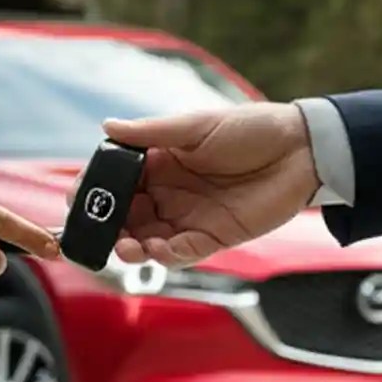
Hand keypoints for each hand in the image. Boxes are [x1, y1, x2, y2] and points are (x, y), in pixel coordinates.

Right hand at [74, 102, 319, 266]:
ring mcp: (189, 218)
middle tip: (97, 230)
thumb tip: (106, 127)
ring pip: (148, 240)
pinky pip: (181, 253)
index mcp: (161, 163)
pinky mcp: (213, 238)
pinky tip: (154, 250)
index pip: (118, 183)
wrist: (301, 150)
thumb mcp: (195, 126)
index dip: (96, 192)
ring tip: (124, 246)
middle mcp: (170, 194)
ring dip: (131, 246)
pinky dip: (164, 256)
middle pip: (126, 217)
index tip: (79, 197)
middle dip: (108, 226)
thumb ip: (150, 134)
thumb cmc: (251, 129)